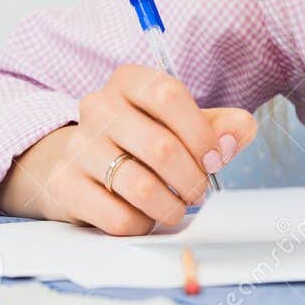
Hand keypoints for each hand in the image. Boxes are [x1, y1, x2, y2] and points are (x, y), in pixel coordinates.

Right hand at [0, 64, 257, 234]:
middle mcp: (98, 106)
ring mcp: (77, 146)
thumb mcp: (181, 124)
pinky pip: (118, 217)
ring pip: (141, 187)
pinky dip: (143, 224)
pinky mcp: (64, 185)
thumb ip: (219, 126)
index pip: (169, 95)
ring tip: (177, 207)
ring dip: (171, 207)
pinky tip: (144, 216)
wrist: (77, 162)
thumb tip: (240, 133)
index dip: (201, 133)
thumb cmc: (141, 139)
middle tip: (200, 191)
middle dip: (192, 179)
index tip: (217, 158)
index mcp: (129, 81)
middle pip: (161, 147)